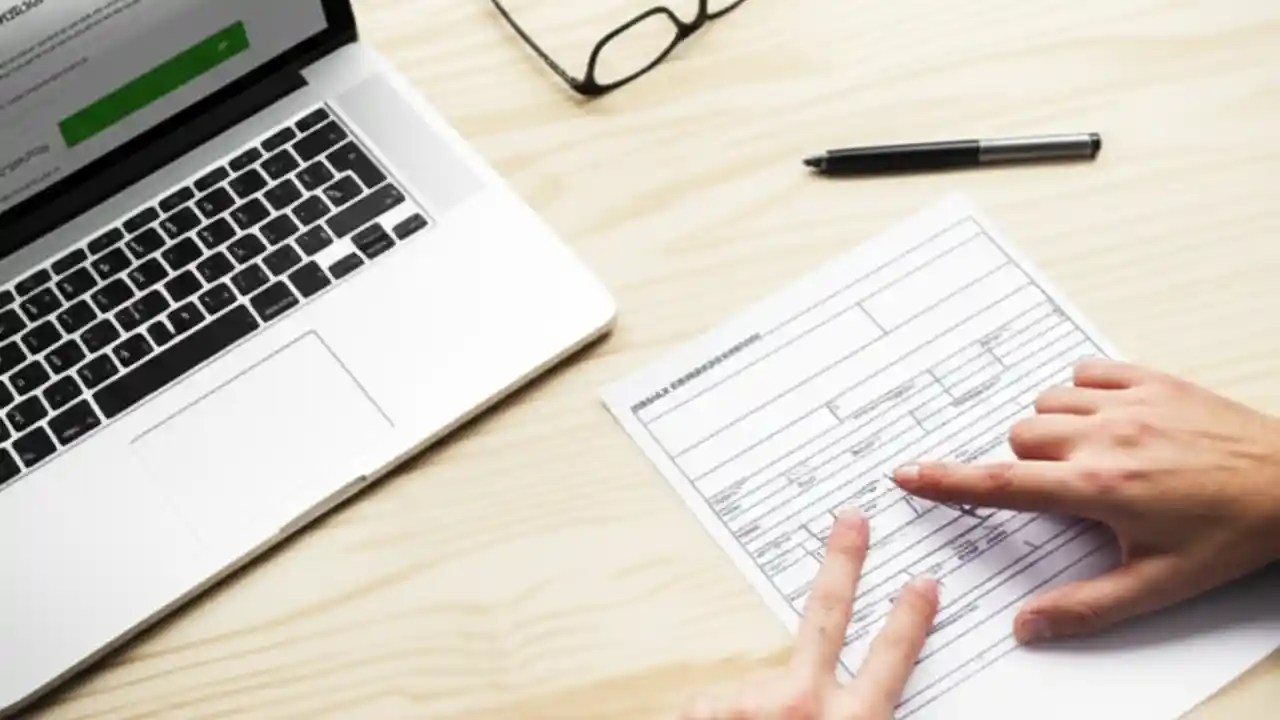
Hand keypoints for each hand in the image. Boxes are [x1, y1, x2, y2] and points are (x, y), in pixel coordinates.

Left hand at [680, 511, 937, 719]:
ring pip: (754, 689)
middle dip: (843, 564)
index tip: (921, 583)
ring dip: (747, 713)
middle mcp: (806, 704)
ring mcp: (755, 701)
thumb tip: (851, 703)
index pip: (893, 663)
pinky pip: (711, 707)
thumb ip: (847, 714)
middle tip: (850, 520)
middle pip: (829, 617)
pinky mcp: (708, 705)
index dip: (908, 622)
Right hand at [893, 359, 1279, 643]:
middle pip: (1019, 439)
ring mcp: (1128, 403)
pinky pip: (1084, 373)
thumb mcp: (1159, 586)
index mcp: (1098, 488)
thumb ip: (1086, 607)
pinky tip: (1104, 420)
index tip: (908, 473)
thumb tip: (1028, 624)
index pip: (1001, 484)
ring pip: (1045, 405)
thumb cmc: (1229, 534)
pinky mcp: (1152, 380)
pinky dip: (1079, 394)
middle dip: (1024, 465)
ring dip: (1049, 431)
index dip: (945, 480)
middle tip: (1062, 491)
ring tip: (1086, 456)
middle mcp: (1104, 438)